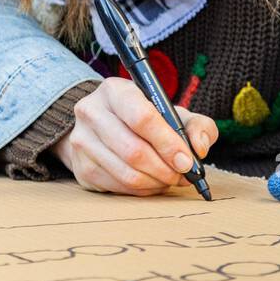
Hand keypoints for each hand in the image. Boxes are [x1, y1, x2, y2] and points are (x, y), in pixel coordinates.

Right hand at [52, 77, 217, 195]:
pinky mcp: (80, 167)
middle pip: (133, 150)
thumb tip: (199, 148)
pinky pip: (118, 187)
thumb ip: (198, 125)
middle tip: (182, 175)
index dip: (168, 142)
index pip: (142, 117)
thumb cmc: (146, 117)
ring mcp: (81, 141)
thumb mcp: (174, 112)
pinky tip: (152, 182)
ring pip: (126, 173)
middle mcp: (91, 111)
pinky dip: (142, 190)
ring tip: (170, 178)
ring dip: (156, 182)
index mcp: (115, 90)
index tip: (186, 160)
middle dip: (165, 168)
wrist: (105, 125)